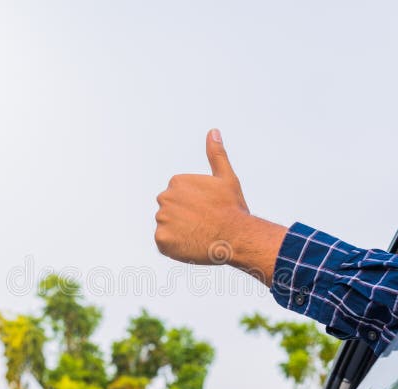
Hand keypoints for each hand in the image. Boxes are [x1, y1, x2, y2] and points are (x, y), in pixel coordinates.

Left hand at [154, 129, 285, 281]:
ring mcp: (162, 220)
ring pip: (168, 229)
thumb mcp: (226, 178)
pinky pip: (165, 245)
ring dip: (180, 234)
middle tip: (204, 225)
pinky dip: (176, 247)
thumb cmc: (233, 208)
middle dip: (185, 220)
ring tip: (199, 235)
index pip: (179, 199)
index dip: (195, 208)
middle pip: (171, 213)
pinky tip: (192, 245)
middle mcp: (164, 198)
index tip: (208, 212)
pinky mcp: (161, 240)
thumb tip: (213, 132)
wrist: (236, 236)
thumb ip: (216, 154)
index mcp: (176, 182)